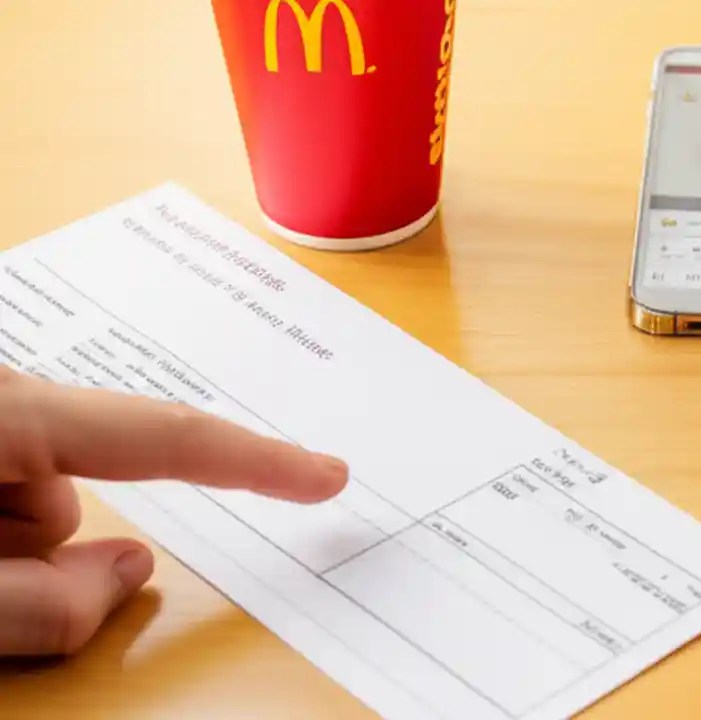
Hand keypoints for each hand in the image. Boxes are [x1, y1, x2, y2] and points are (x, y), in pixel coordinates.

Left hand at [0, 367, 346, 656]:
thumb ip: (45, 606)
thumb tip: (133, 569)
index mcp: (9, 412)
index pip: (166, 438)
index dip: (257, 462)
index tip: (325, 476)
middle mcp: (8, 392)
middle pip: (89, 488)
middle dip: (45, 549)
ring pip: (46, 496)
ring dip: (6, 544)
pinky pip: (15, 481)